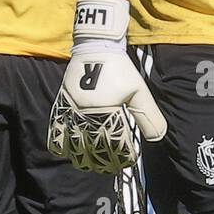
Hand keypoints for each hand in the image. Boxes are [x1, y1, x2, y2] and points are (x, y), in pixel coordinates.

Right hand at [47, 0, 166, 173]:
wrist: (95, 47)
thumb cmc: (120, 69)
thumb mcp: (139, 91)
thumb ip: (149, 115)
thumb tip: (157, 138)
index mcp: (108, 110)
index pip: (117, 144)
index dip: (125, 156)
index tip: (130, 159)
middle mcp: (87, 113)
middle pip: (94, 148)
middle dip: (104, 161)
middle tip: (112, 166)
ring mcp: (71, 110)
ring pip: (73, 144)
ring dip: (83, 158)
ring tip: (91, 164)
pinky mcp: (61, 105)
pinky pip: (55, 131)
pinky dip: (61, 145)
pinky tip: (68, 153)